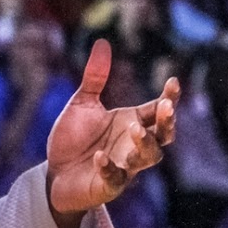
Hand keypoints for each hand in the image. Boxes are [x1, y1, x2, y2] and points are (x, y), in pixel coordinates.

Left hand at [46, 40, 177, 213]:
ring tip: (135, 129)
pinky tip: (99, 157)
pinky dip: (109, 168)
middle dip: (167, 122)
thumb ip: (95, 78)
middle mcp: (133, 144)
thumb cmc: (73, 140)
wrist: (54, 174)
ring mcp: (124, 166)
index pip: (157, 110)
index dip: (169, 98)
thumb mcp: (82, 105)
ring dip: (145, 144)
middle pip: (163, 135)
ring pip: (148, 157)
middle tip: (165, 108)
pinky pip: (115, 179)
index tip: (173, 82)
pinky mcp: (108, 185)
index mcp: (132, 122)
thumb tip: (102, 42)